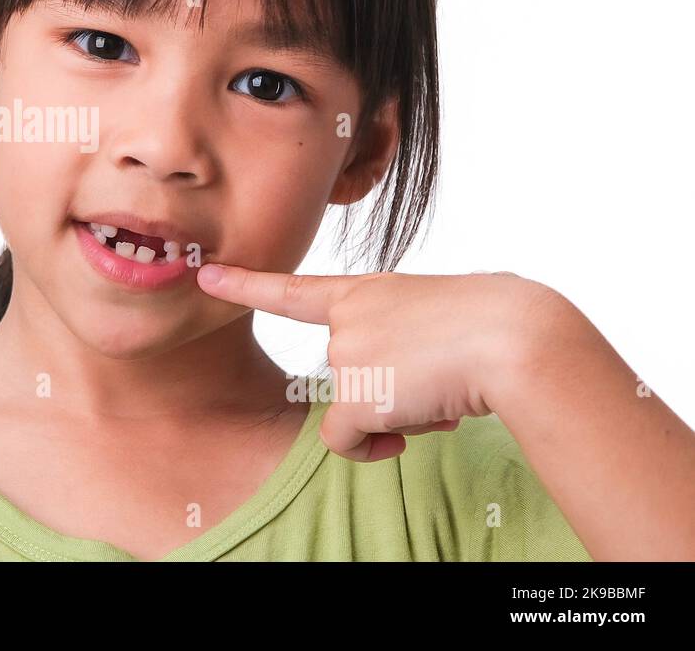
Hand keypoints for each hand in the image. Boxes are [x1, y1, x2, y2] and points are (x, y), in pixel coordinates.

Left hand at [195, 264, 570, 462]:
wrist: (513, 337)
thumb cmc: (498, 323)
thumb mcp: (442, 316)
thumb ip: (405, 343)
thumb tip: (408, 401)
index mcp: (367, 290)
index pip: (294, 289)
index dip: (246, 284)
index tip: (205, 274)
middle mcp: (346, 319)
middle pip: (347, 377)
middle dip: (387, 390)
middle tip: (435, 378)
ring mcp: (345, 353)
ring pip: (356, 410)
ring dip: (396, 412)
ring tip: (440, 388)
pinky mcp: (351, 394)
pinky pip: (348, 440)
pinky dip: (377, 444)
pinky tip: (414, 423)